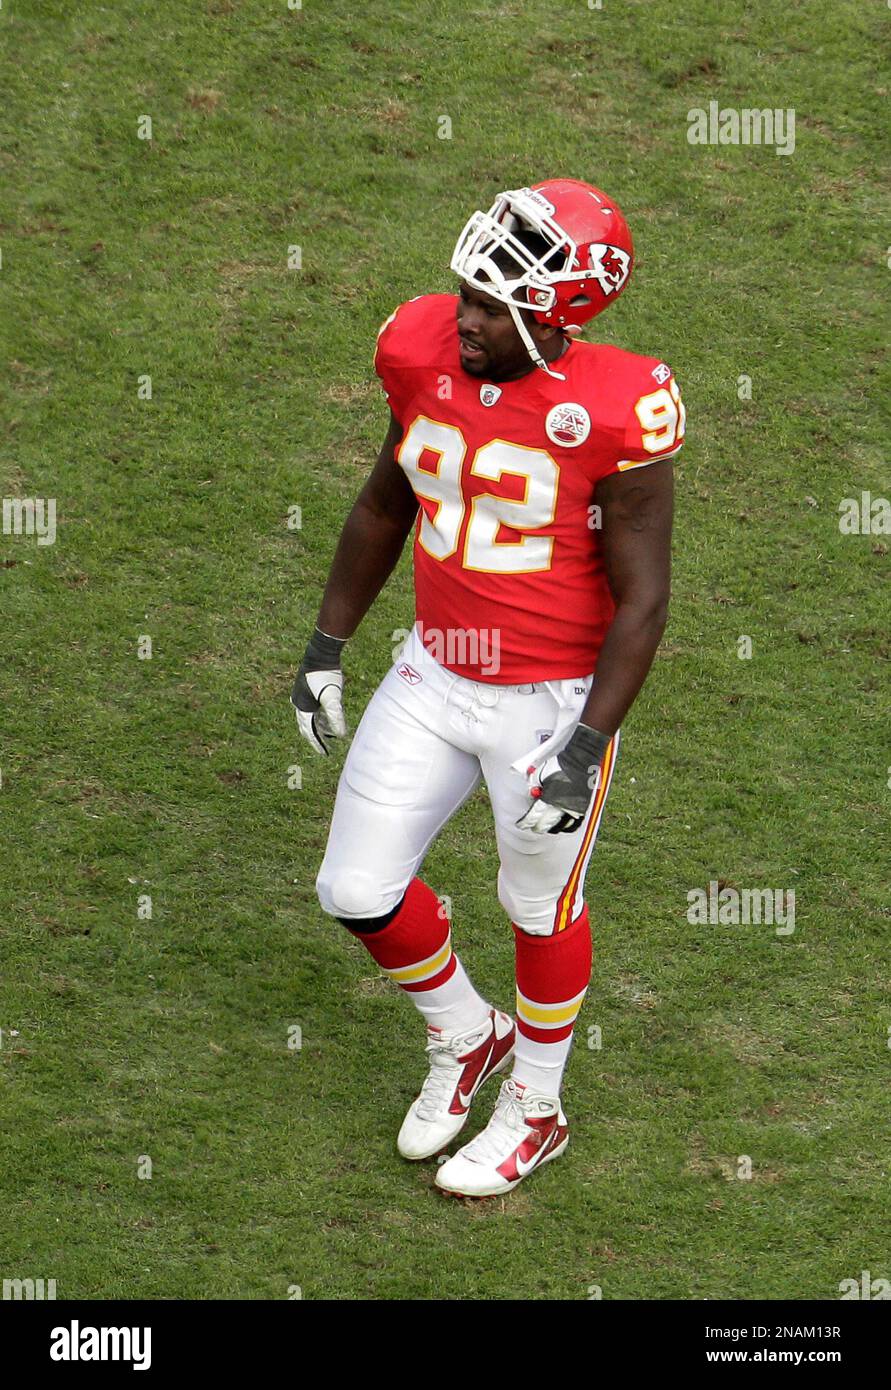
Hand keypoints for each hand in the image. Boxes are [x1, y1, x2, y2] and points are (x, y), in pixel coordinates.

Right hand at [291, 627, 347, 754]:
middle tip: (324, 748)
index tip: (324, 754)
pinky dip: (320, 716)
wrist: (321, 653)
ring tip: (329, 735)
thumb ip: (336, 717)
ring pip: (310, 718)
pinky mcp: (308, 690)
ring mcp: (303, 696)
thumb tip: (342, 735)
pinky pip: (313, 709)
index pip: (310, 732)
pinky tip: (329, 717)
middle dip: (316, 738)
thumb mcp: (333, 698)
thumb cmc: (326, 675)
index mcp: (303, 708)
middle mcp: (300, 703)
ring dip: (319, 727)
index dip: (317, 744)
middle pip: (307, 727)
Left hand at [515, 723, 609, 833]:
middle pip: (545, 825)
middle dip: (536, 827)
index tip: (521, 824)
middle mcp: (560, 806)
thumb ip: (533, 785)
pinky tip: (560, 826)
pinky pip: (573, 824)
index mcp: (549, 798)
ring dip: (549, 828)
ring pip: (559, 827)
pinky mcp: (582, 808)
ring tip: (544, 827)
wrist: (579, 761)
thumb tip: (530, 796)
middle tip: (532, 826)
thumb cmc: (558, 764)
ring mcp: (573, 809)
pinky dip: (565, 827)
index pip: (533, 817)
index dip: (525, 822)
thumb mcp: (539, 773)